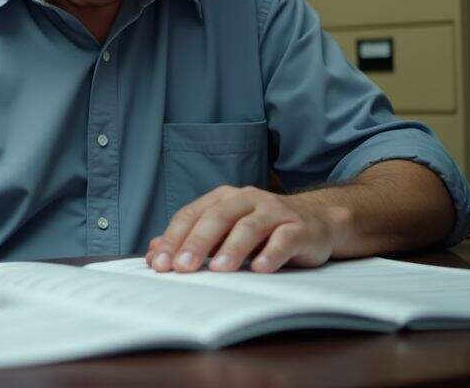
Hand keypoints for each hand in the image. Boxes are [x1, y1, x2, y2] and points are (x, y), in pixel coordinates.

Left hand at [146, 185, 349, 273]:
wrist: (316, 221)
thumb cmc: (263, 230)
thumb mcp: (224, 232)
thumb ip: (191, 240)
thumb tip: (153, 251)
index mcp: (223, 198)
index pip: (192, 215)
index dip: (174, 238)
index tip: (159, 263)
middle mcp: (247, 200)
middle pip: (217, 218)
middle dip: (196, 243)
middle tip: (181, 267)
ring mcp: (274, 212)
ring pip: (249, 226)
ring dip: (232, 248)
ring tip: (219, 269)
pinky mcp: (299, 228)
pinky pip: (285, 239)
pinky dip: (272, 253)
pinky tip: (260, 269)